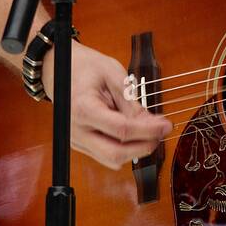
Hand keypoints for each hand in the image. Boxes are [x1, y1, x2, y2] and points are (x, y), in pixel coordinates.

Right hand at [41, 42, 172, 168]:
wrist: (59, 68)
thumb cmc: (85, 66)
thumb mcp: (113, 73)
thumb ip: (131, 101)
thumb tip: (152, 124)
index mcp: (83, 108)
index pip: (121, 130)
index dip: (148, 131)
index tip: (166, 125)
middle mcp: (76, 131)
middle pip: (115, 154)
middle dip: (143, 148)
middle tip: (160, 133)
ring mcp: (76, 140)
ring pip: (111, 160)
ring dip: (135, 151)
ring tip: (150, 132)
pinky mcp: (80, 144)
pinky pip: (105, 155)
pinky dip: (123, 148)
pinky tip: (135, 134)